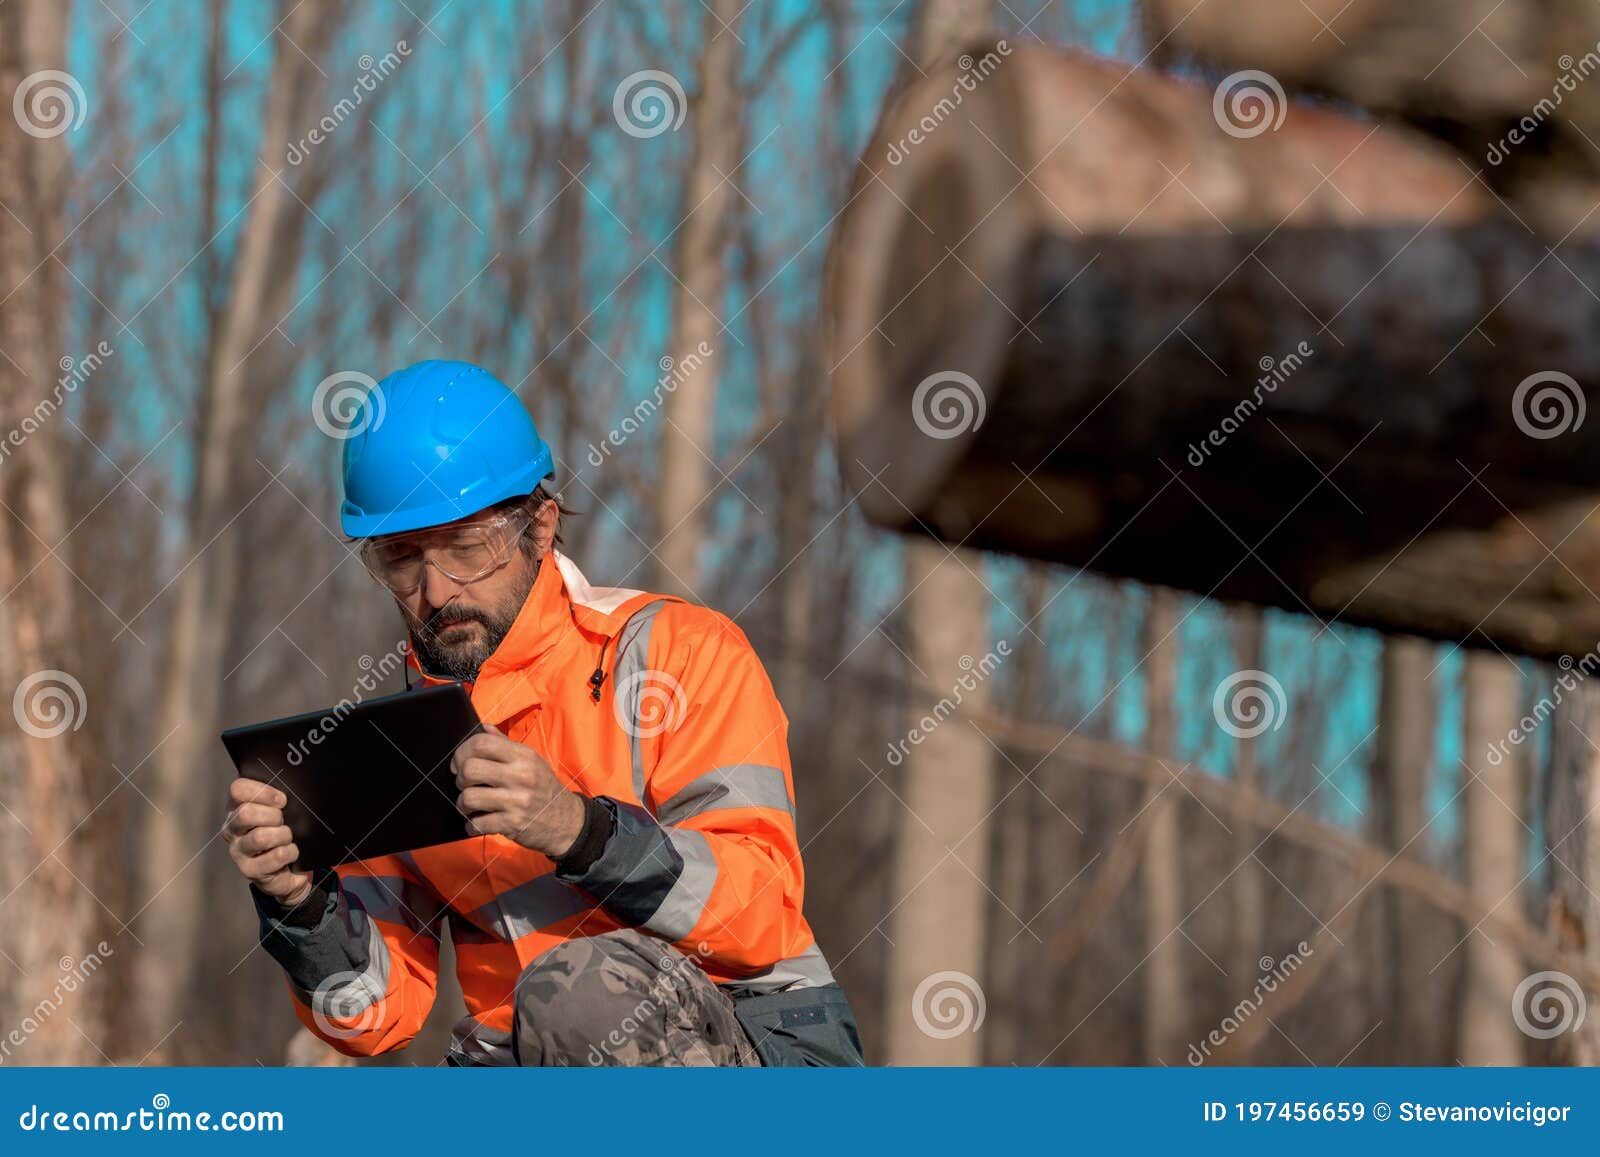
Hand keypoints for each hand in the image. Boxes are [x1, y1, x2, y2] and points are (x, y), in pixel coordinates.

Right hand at [224, 778, 313, 909]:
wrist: (287, 868)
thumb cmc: (282, 831)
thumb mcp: (279, 811)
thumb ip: (277, 797)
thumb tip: (291, 784)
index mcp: (237, 807)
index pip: (238, 789)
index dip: (263, 791)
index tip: (282, 800)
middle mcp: (232, 828)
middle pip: (246, 813)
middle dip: (274, 816)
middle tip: (283, 821)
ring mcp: (238, 850)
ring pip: (261, 837)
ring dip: (283, 835)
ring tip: (288, 838)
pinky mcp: (250, 870)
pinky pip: (276, 856)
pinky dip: (290, 852)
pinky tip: (291, 852)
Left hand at [452, 723, 585, 857]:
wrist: (566, 821)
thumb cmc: (543, 788)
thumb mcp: (531, 761)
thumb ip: (505, 744)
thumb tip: (483, 727)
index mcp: (523, 756)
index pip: (481, 743)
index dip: (462, 752)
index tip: (460, 764)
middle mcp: (521, 775)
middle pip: (470, 769)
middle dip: (460, 779)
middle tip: (465, 785)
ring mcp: (517, 800)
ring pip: (469, 797)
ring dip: (463, 804)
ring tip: (470, 806)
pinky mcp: (513, 823)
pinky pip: (477, 823)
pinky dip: (472, 825)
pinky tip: (478, 823)